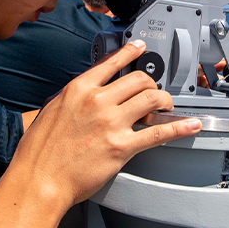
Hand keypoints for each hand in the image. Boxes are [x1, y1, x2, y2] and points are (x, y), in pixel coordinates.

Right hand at [3, 40, 200, 212]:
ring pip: (152, 99)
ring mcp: (111, 123)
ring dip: (165, 102)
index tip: (141, 47)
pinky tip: (190, 125)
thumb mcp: (51, 111)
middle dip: (152, 84)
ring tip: (166, 108)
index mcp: (78, 90)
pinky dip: (179, 128)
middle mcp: (97, 101)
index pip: (111, 63)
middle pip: (139, 79)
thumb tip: (86, 94)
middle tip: (154, 92)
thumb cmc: (39, 153)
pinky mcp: (121, 146)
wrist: (38, 180)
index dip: (130, 52)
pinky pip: (158, 133)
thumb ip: (72, 99)